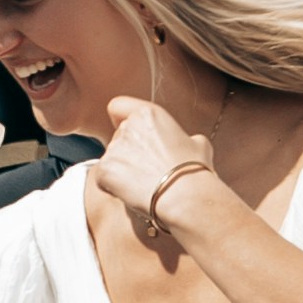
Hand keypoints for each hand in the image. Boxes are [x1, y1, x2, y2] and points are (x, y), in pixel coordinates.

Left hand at [88, 95, 224, 247]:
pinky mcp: (104, 171)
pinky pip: (103, 178)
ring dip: (122, 170)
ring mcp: (113, 149)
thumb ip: (184, 138)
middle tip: (148, 169)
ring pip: (111, 159)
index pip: (118, 107)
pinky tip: (134, 193)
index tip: (131, 133)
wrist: (184, 195)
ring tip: (145, 184)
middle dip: (128, 151)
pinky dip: (114, 187)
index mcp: (148, 114)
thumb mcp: (198, 144)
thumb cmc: (193, 171)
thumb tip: (187, 143)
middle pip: (117, 136)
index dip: (121, 119)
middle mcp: (127, 127)